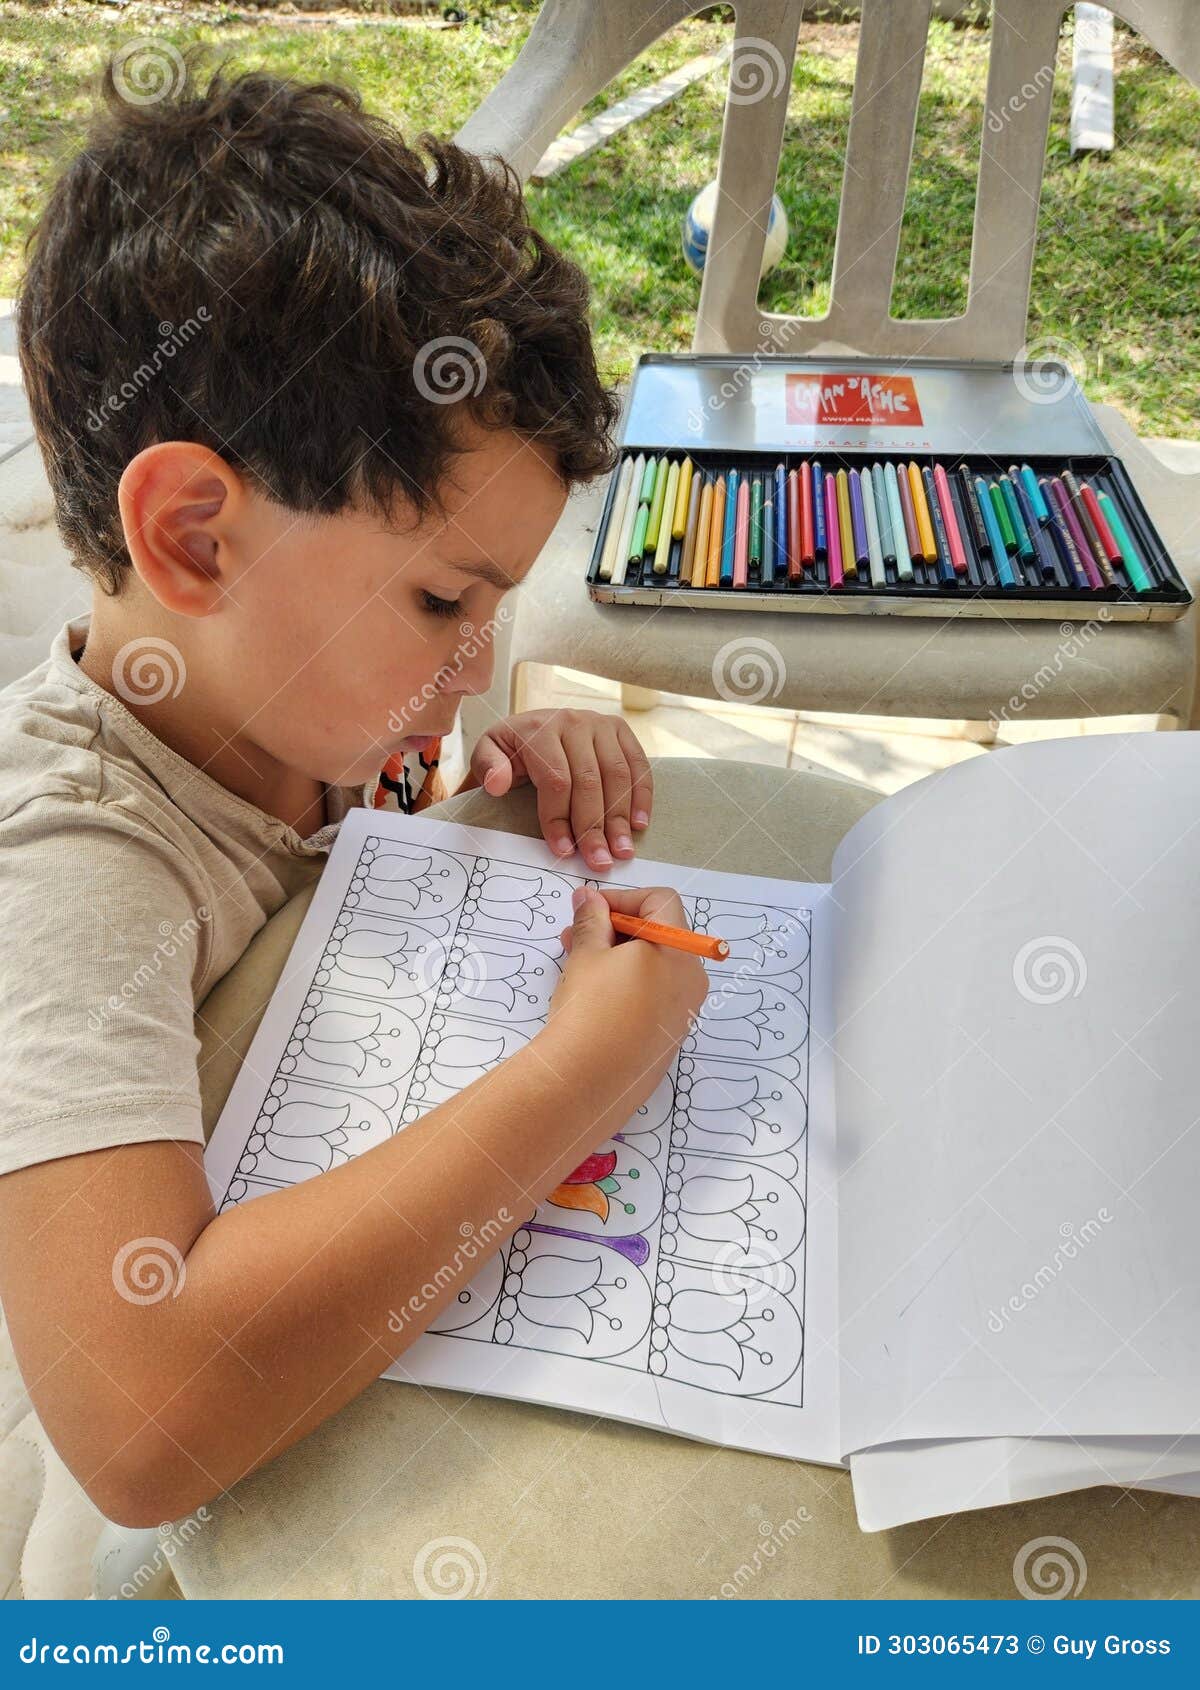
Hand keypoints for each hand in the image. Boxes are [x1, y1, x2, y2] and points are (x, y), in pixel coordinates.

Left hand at [467, 709, 652, 869]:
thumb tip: (497, 783)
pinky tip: (639, 825)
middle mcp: (574, 721)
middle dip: (594, 827)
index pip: (556, 780)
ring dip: (621, 818)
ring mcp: (601, 724)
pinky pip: (638, 765)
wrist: (532, 726)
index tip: (563, 852)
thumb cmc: (511, 749)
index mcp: (540, 729)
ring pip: (617, 776)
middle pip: (589, 781)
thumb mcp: (488, 754)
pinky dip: (642, 796)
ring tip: (622, 851)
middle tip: (599, 862)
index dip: (560, 819)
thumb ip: (487, 767)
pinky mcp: (620, 730)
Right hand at [546, 885, 709, 1114]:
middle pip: (660, 934)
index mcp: (679, 950)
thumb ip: (592, 919)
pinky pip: (654, 996)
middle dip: (616, 928)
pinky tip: (594, 996)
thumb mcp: (587, 954)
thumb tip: (589, 898)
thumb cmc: (591, 1007)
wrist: (590, 1081)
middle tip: (574, 936)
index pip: (661, 901)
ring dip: (618, 956)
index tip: (589, 910)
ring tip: (576, 965)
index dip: (624, 898)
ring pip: (655, 967)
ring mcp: (684, 1010)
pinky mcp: (670, 1036)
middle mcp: (692, 978)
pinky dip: (628, 984)